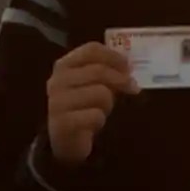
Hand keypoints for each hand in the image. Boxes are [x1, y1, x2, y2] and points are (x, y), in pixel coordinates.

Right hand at [46, 42, 138, 165]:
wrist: (65, 140)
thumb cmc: (83, 106)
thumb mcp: (93, 84)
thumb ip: (107, 71)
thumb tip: (129, 68)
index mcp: (64, 65)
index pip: (91, 49)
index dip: (114, 56)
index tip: (129, 67)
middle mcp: (57, 81)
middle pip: (99, 71)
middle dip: (120, 80)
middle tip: (132, 89)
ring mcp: (57, 102)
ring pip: (101, 93)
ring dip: (108, 104)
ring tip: (102, 110)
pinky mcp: (63, 123)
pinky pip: (96, 115)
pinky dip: (100, 120)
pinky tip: (93, 124)